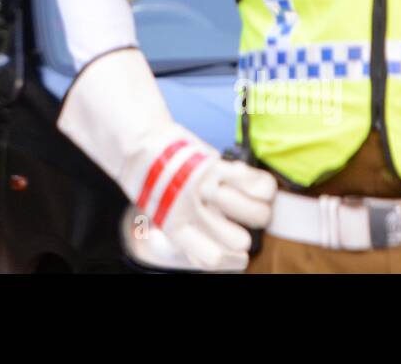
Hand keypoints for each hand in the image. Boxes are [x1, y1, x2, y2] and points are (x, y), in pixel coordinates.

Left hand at [129, 126, 276, 271]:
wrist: (134, 140)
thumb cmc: (152, 178)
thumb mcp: (162, 214)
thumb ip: (188, 234)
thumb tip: (218, 254)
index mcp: (174, 227)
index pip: (213, 259)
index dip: (233, 260)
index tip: (238, 253)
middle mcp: (189, 209)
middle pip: (240, 240)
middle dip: (248, 234)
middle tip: (246, 220)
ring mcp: (204, 185)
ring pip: (256, 214)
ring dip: (260, 210)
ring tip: (255, 201)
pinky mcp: (213, 162)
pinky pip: (257, 183)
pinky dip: (265, 187)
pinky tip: (257, 186)